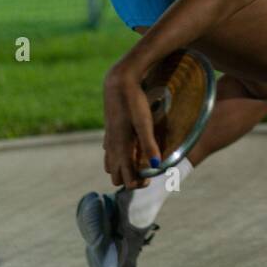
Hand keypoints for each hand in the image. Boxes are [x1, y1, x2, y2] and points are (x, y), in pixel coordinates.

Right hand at [102, 67, 161, 189]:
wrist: (119, 82)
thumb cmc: (134, 102)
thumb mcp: (144, 122)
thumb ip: (149, 144)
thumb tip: (157, 166)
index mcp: (120, 148)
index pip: (125, 178)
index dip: (137, 184)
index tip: (149, 180)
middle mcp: (112, 147)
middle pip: (115, 176)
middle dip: (129, 179)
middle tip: (145, 173)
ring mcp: (109, 139)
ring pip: (110, 165)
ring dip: (123, 168)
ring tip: (138, 163)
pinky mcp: (109, 131)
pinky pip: (109, 152)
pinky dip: (119, 157)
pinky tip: (129, 149)